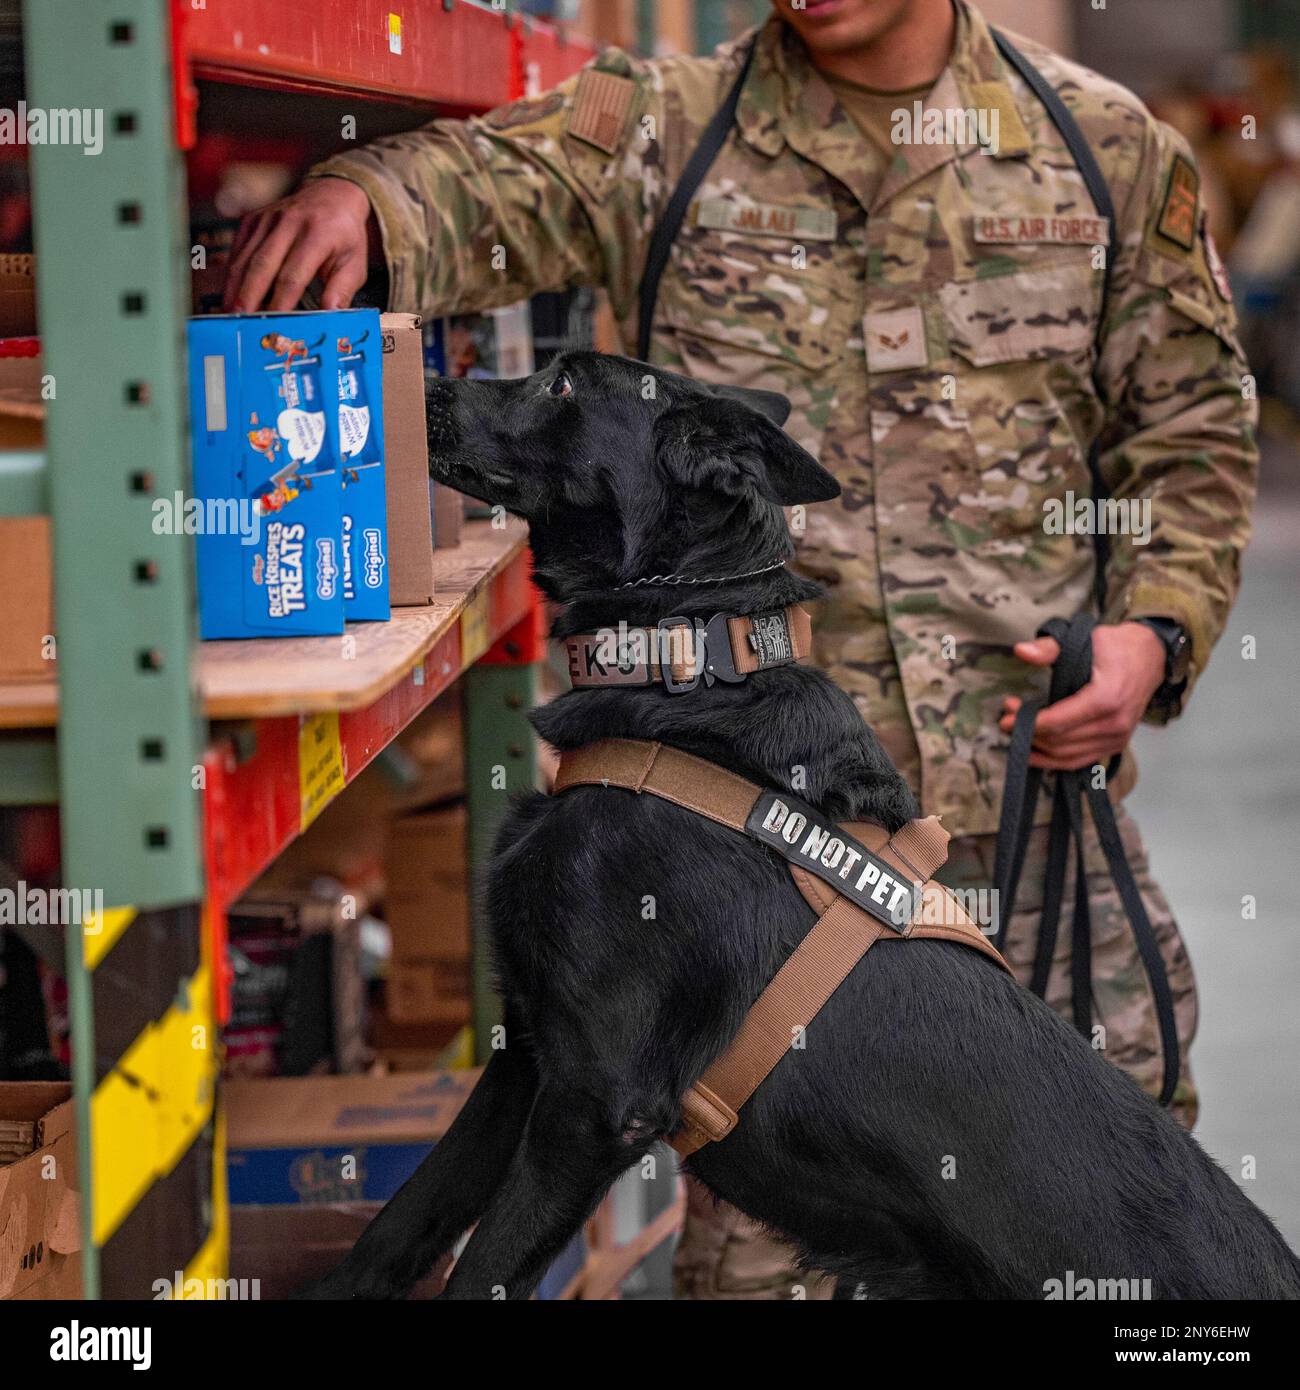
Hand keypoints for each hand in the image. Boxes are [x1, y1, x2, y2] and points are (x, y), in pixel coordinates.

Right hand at [223, 176, 378, 312]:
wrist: (332, 195)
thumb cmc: (345, 238)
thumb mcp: (355, 264)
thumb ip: (342, 291)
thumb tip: (330, 315)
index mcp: (318, 234)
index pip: (294, 275)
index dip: (281, 301)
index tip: (273, 324)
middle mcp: (289, 222)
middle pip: (262, 265)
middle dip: (249, 296)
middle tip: (241, 321)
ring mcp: (268, 218)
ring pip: (245, 257)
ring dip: (235, 287)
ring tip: (230, 313)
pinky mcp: (254, 218)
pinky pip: (238, 248)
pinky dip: (232, 272)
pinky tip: (230, 293)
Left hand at [997, 621, 1165, 770]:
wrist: (1151, 656)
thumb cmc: (1116, 647)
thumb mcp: (1084, 639)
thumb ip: (1050, 648)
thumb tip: (1021, 651)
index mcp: (1106, 699)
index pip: (1058, 723)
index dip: (1028, 723)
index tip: (1008, 716)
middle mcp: (1114, 724)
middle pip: (1060, 742)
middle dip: (1029, 734)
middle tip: (1007, 720)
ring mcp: (1117, 738)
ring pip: (1067, 756)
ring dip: (1038, 748)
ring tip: (1017, 733)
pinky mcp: (1116, 744)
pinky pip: (1080, 761)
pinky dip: (1054, 760)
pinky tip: (1034, 752)